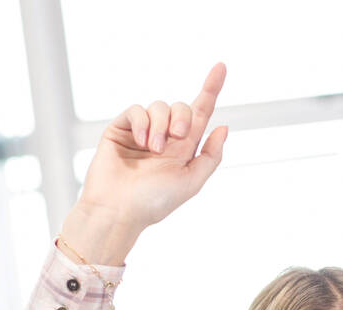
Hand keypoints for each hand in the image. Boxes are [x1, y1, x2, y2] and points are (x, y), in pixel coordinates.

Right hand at [74, 61, 228, 233]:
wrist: (118, 210)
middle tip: (178, 136)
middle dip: (184, 117)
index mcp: (184, 149)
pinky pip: (137, 110)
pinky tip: (141, 142)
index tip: (222, 66)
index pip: (201, 113)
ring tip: (153, 149)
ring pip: (160, 106)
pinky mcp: (121, 129)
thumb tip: (223, 126)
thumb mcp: (191, 182)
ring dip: (160, 125)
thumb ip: (211, 156)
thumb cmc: (154, 202)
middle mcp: (165, 138)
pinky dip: (142, 122)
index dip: (211, 89)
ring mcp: (142, 132)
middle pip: (182, 107)